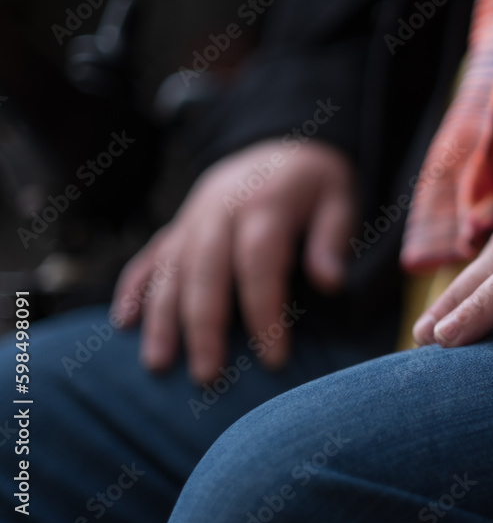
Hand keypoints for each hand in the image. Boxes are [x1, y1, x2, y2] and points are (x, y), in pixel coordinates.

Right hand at [111, 140, 355, 382]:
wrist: (282, 145)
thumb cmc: (317, 184)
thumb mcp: (340, 199)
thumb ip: (333, 239)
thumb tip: (331, 283)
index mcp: (266, 203)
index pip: (260, 262)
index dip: (265, 311)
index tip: (274, 359)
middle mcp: (221, 209)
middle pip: (206, 271)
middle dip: (204, 327)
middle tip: (207, 377)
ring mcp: (194, 217)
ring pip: (170, 268)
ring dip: (161, 317)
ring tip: (158, 365)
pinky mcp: (179, 224)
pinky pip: (150, 256)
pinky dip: (133, 287)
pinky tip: (122, 322)